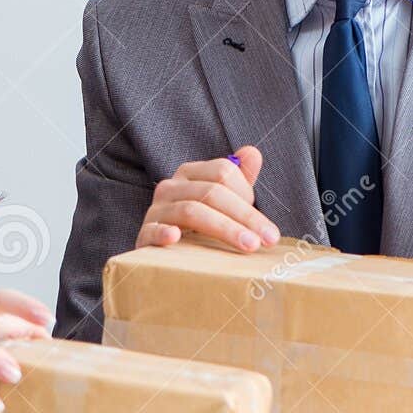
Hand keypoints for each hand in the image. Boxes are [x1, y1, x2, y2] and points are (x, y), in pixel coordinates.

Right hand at [135, 144, 280, 251]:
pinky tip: (176, 238)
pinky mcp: (144, 236)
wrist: (167, 259)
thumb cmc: (200, 228)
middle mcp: (171, 187)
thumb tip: (253, 153)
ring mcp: (156, 210)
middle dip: (245, 216)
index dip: (248, 194)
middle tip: (268, 239)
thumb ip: (239, 179)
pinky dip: (163, 233)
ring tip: (248, 245)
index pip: (223, 171)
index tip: (267, 226)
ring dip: (224, 228)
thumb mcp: (223, 203)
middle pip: (212, 192)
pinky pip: (152, 231)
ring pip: (191, 211)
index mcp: (191, 174)